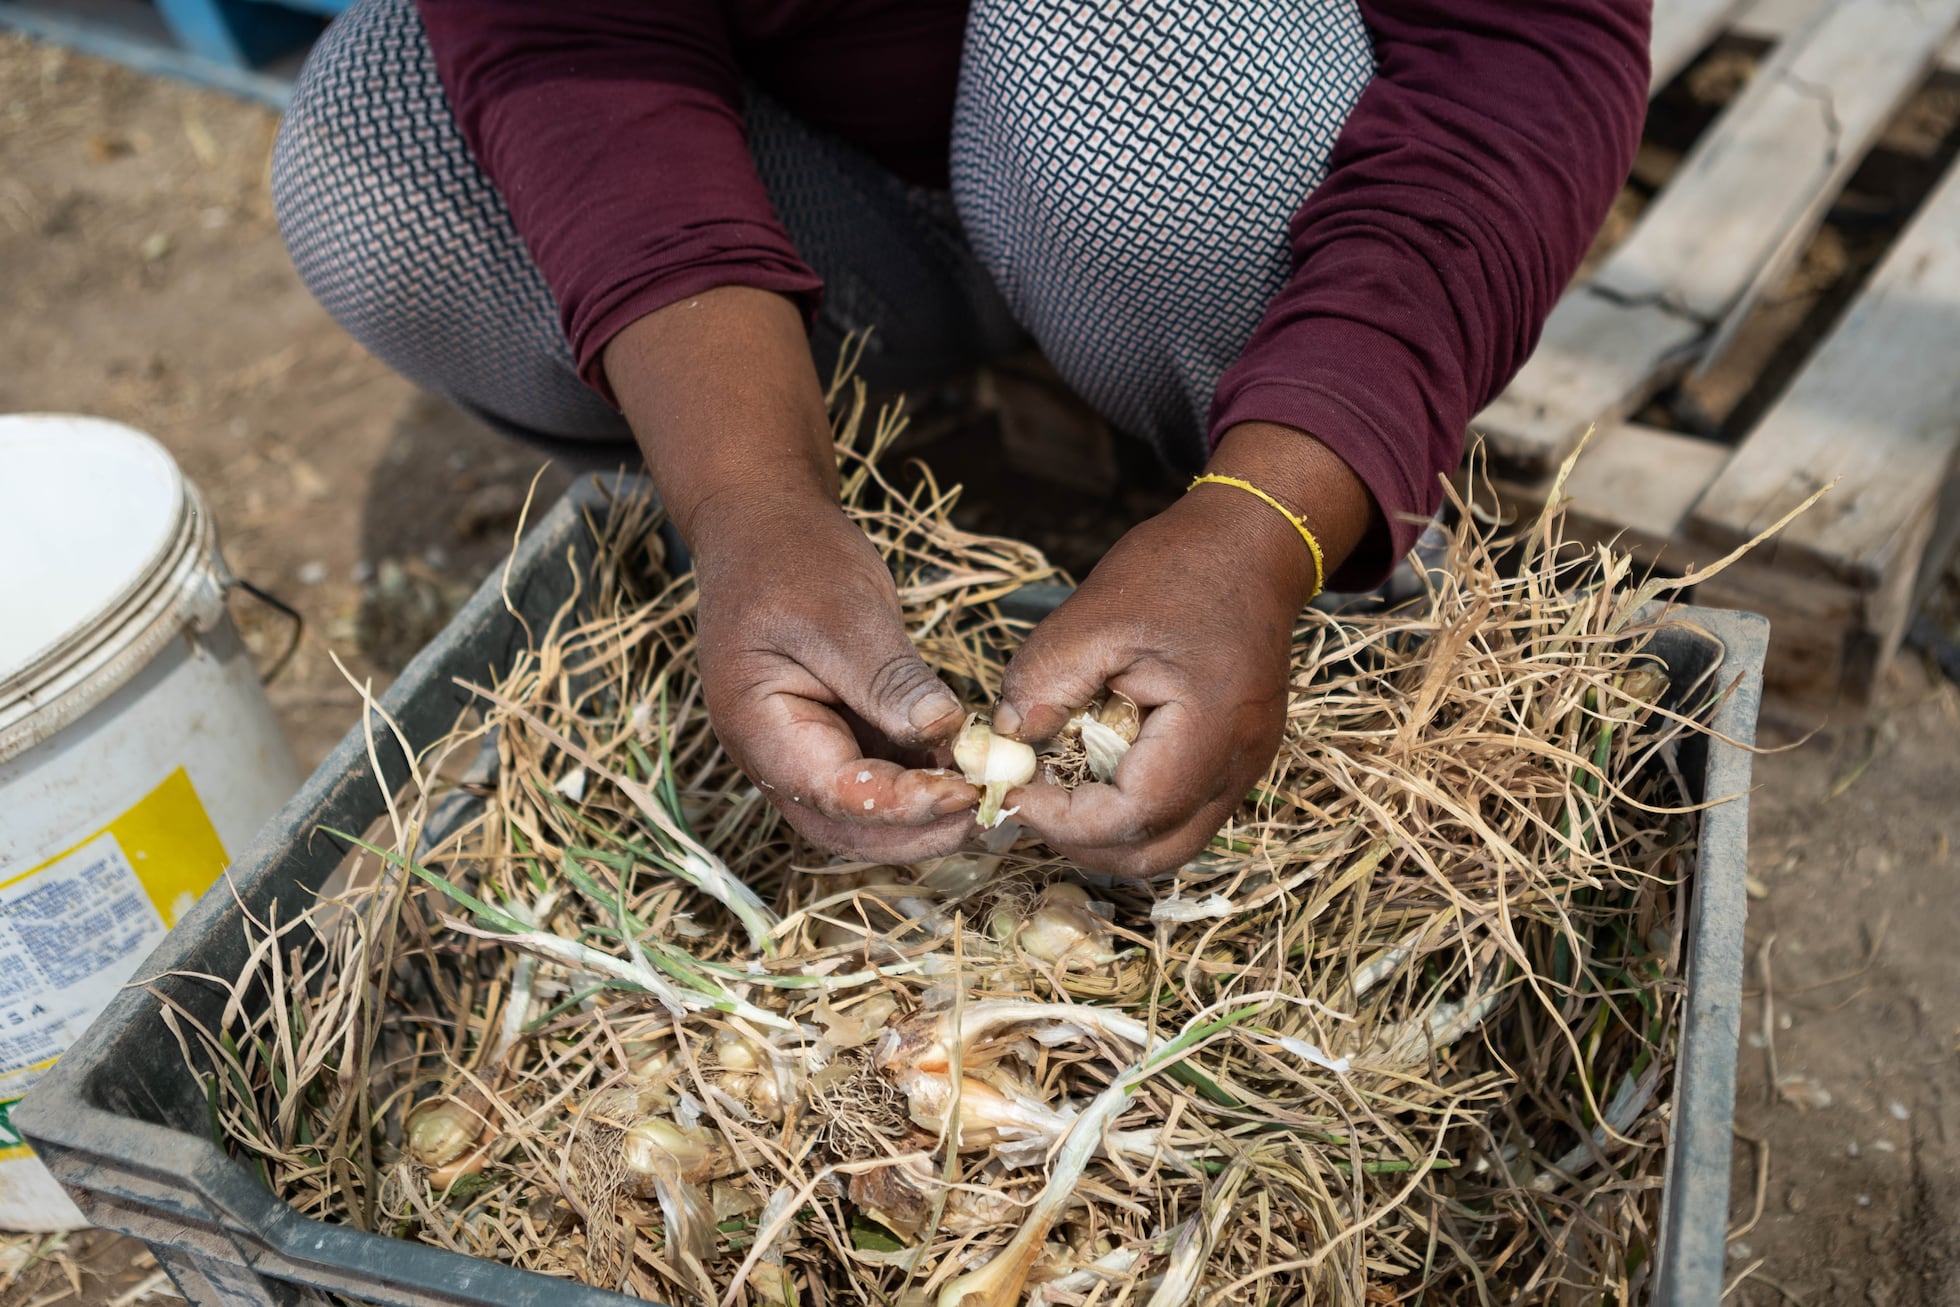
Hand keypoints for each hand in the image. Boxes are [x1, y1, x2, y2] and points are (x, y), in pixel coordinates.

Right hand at [603, 287, 976, 860]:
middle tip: (992, 816)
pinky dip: (923, 784)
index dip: (904, 806)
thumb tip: (945, 733)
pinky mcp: (836, 740)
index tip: (968, 794)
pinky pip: (880, 781)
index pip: (837, 796)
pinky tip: (971, 769)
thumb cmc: (791, 560)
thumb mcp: (844, 614)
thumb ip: (888, 681)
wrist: (765, 527)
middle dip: (921, 832)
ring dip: (926, 818)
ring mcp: (804, 755)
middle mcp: (776, 758)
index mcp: (760, 731)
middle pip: (849, 829)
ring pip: (867, 817)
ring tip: (991, 799)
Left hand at [997, 423, 1375, 875]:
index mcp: (1212, 725)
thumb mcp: (1093, 615)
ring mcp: (1244, 769)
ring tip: (1057, 788)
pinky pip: (1181, 815)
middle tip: (1027, 801)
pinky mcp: (1235, 763)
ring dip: (1105, 834)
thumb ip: (1044, 683)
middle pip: (1155, 855)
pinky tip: (1094, 769)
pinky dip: (1130, 812)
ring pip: (1170, 845)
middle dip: (1080, 842)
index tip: (1014, 791)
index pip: (1134, 816)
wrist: (1252, 545)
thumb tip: (1004, 745)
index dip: (1064, 819)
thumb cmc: (1178, 569)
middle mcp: (1239, 764)